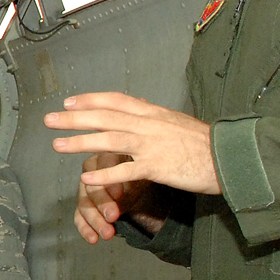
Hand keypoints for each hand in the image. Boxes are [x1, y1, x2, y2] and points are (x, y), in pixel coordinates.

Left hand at [44, 92, 217, 197]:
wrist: (230, 157)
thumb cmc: (204, 143)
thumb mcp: (176, 122)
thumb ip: (154, 118)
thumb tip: (139, 110)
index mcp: (153, 113)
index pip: (116, 100)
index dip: (90, 100)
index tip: (69, 101)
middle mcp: (149, 125)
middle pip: (105, 117)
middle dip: (75, 118)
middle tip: (49, 119)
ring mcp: (152, 145)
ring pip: (109, 139)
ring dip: (81, 142)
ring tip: (56, 145)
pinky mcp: (158, 167)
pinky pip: (125, 171)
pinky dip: (104, 175)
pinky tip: (85, 179)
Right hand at [67, 152, 164, 244]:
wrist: (148, 187)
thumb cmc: (146, 172)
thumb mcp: (148, 167)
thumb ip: (146, 167)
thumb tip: (151, 166)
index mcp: (109, 155)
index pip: (102, 165)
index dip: (108, 180)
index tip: (119, 195)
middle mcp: (93, 170)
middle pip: (90, 187)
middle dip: (102, 204)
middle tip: (113, 216)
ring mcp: (86, 189)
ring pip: (84, 204)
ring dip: (95, 220)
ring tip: (108, 233)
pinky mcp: (85, 205)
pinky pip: (80, 217)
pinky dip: (86, 229)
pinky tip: (93, 238)